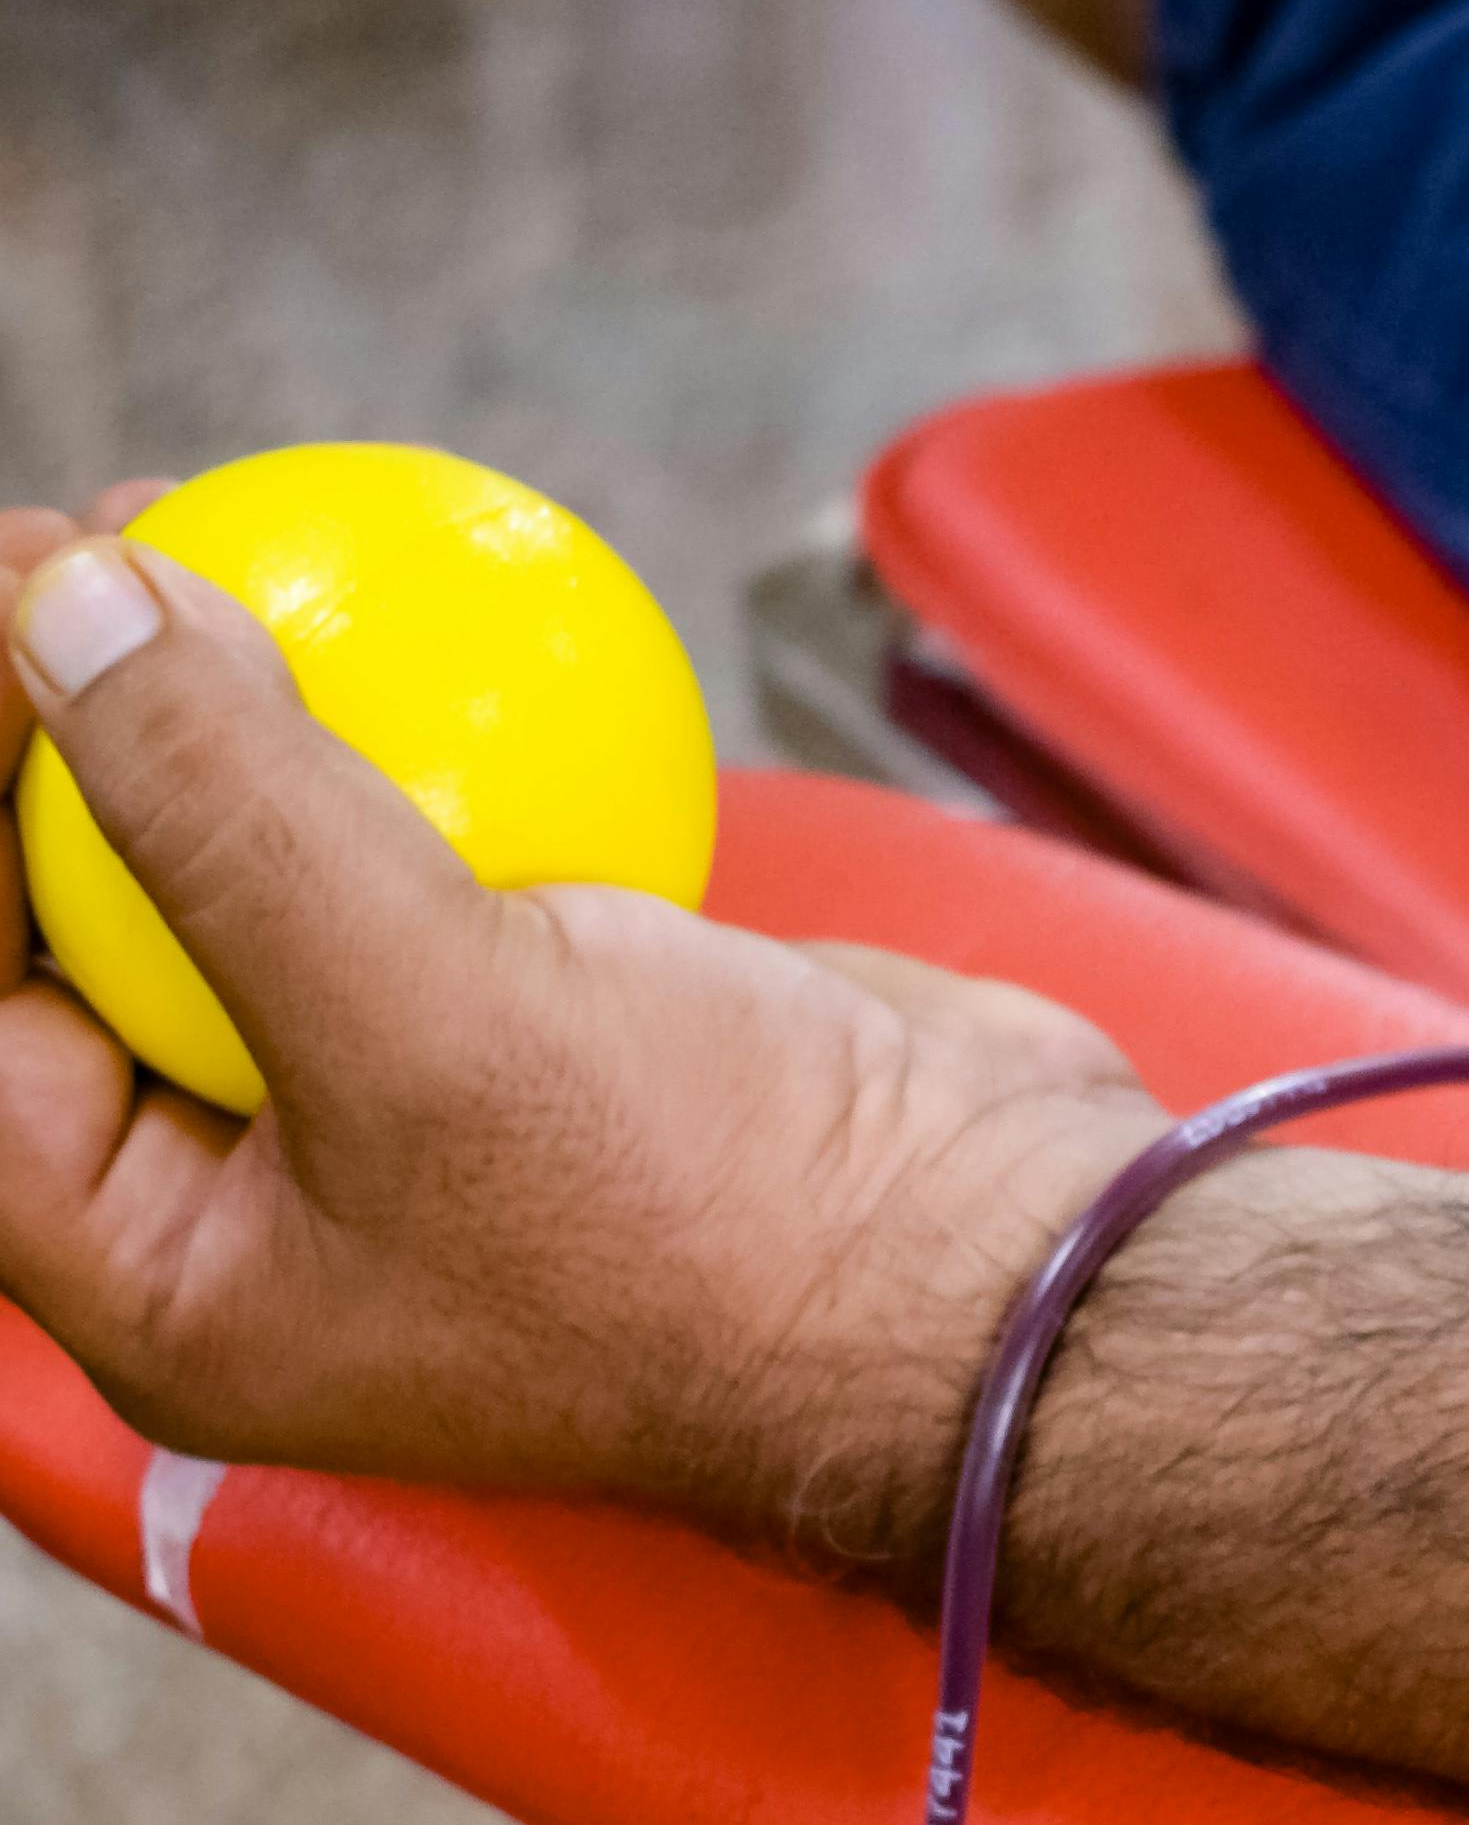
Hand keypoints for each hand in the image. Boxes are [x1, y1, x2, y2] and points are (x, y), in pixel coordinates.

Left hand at [0, 509, 1166, 1556]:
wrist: (1012, 1276)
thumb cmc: (714, 1232)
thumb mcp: (426, 1019)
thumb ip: (214, 812)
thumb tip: (62, 602)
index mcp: (185, 1289)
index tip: (5, 620)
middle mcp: (274, 1218)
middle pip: (79, 945)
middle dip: (64, 738)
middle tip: (89, 547)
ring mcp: (420, 1119)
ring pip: (242, 886)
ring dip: (218, 711)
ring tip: (199, 535)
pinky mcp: (554, 1032)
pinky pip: (419, 864)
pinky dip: (397, 745)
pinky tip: (388, 615)